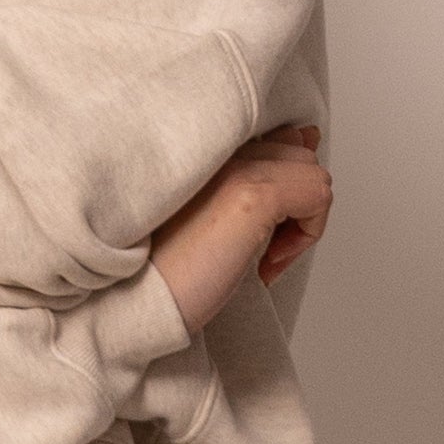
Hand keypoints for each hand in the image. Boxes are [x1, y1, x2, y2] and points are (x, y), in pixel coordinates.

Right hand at [149, 123, 332, 332]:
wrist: (125, 308)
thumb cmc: (159, 273)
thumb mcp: (214, 211)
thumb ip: (258, 169)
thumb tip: (308, 136)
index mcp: (203, 145)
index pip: (275, 135)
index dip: (276, 185)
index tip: (251, 233)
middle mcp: (218, 144)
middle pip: (297, 153)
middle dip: (289, 206)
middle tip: (251, 251)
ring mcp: (235, 163)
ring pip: (312, 172)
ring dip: (296, 223)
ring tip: (255, 259)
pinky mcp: (252, 192)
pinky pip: (318, 195)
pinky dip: (305, 236)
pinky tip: (264, 266)